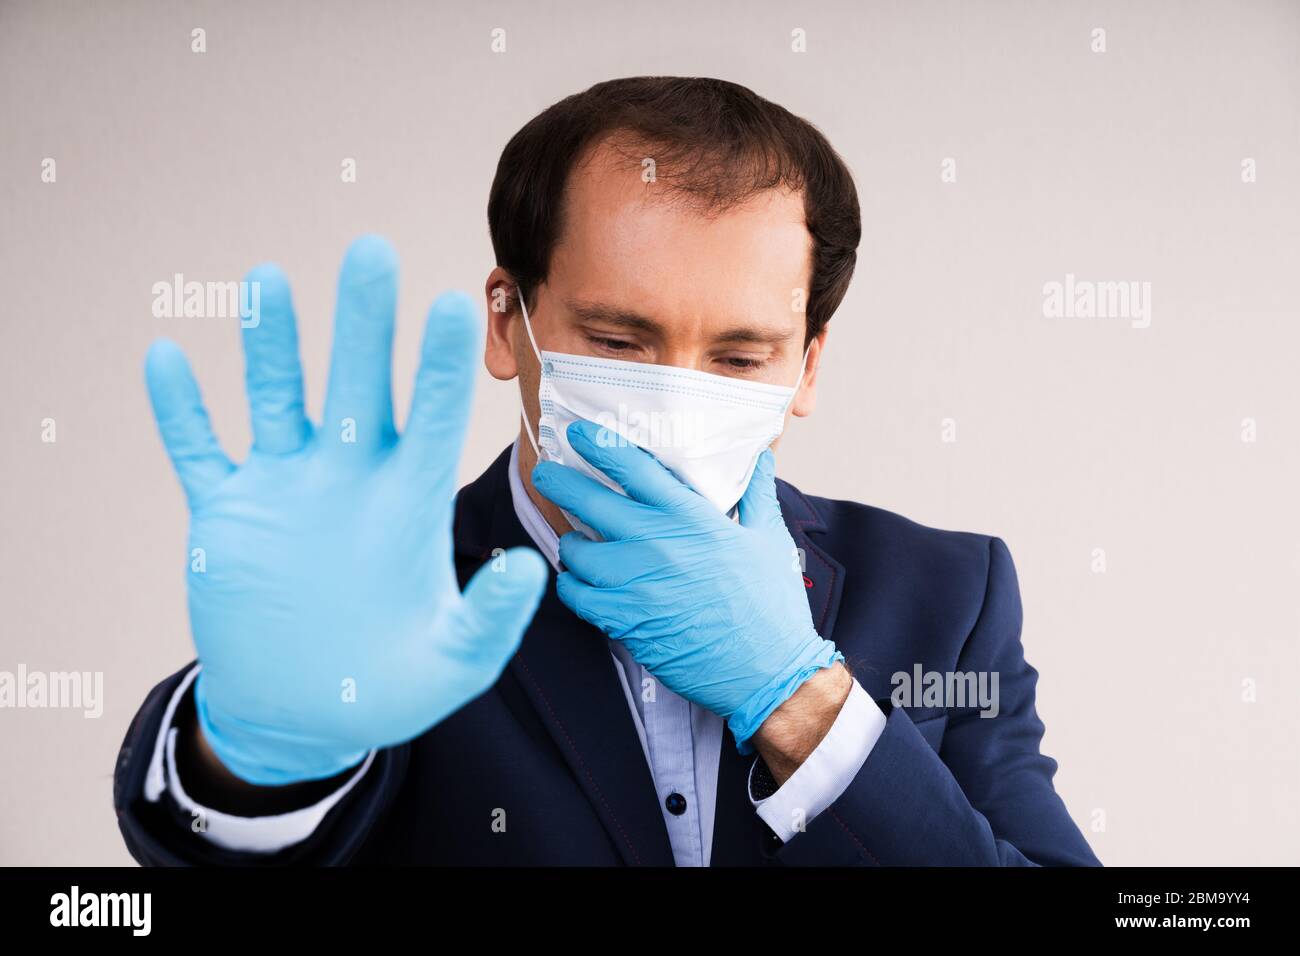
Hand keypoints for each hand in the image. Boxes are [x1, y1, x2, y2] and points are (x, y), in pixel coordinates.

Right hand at [145, 235, 547, 785]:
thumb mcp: (450, 664)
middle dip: (362, 323)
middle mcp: (347, 478)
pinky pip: (199, 452)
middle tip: (370, 250)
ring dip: (270, 345)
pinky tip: (167, 358)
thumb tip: (531, 569)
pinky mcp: (226, 515)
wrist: (301, 713)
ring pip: (275, 400)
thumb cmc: (386, 687)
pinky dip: (181, 412)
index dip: (440, 365)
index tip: (457, 303)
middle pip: (355, 384)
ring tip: (268, 279)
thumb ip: (490, 622)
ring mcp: (284, 491)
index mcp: (407, 504)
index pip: (430, 418)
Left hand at [532, 420, 842, 751]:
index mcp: (691, 517)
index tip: (579, 433)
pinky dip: (571, 585)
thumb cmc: (771, 605)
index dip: (598, 444)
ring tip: (575, 540)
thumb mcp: (769, 539)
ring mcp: (635, 583)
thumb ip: (756, 494)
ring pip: (575, 550)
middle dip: (559, 480)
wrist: (768, 670)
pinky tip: (579, 582)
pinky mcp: (623, 621)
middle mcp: (656, 543)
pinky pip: (575, 594)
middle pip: (589, 500)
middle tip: (546, 472)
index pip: (632, 467)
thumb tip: (758, 458)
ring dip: (571, 543)